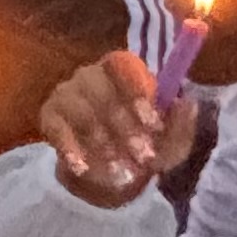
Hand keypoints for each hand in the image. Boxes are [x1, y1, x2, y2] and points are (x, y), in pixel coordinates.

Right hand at [35, 46, 201, 206]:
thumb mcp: (169, 142)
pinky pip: (56, 128)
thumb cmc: (143, 147)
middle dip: (126, 129)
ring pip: (82, 112)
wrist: (108, 172)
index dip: (137, 92)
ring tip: (119, 171)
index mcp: (122, 71)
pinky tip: (83, 167)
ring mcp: (66, 94)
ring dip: (103, 143)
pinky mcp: (49, 116)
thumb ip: (180, 124)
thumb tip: (187, 102)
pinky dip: (70, 149)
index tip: (154, 125)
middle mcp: (90, 75)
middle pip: (103, 92)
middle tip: (143, 158)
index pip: (123, 65)